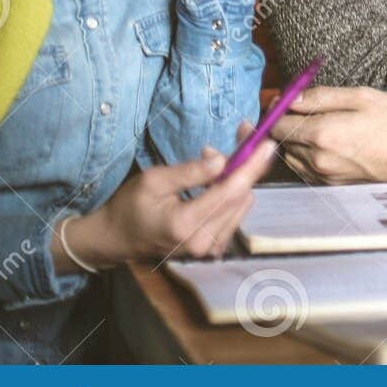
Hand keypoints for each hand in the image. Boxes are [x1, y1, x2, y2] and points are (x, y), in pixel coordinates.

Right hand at [58, 122, 275, 269]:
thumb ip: (191, 172)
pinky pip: (235, 213)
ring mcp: (210, 248)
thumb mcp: (154, 180)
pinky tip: (215, 183)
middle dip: (246, 165)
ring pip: (242, 204)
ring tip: (215, 164)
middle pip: (241, 196)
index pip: (230, 191)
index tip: (268, 144)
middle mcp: (204, 241)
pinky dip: (231, 194)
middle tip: (243, 138)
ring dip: (237, 179)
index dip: (251, 166)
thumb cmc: (131, 205)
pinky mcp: (214, 247)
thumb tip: (223, 159)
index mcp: (186, 224)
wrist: (118, 238)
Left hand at [272, 85, 386, 183]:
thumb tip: (291, 97)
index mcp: (324, 133)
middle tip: (299, 109)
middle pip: (282, 142)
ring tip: (316, 125)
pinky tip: (327, 144)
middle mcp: (319, 159)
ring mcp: (327, 176)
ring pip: (293, 157)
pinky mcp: (335, 186)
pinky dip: (308, 156)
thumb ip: (322, 97)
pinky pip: (307, 170)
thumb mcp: (363, 96)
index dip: (276, 109)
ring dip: (296, 141)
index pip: (277, 124)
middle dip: (285, 124)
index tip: (284, 100)